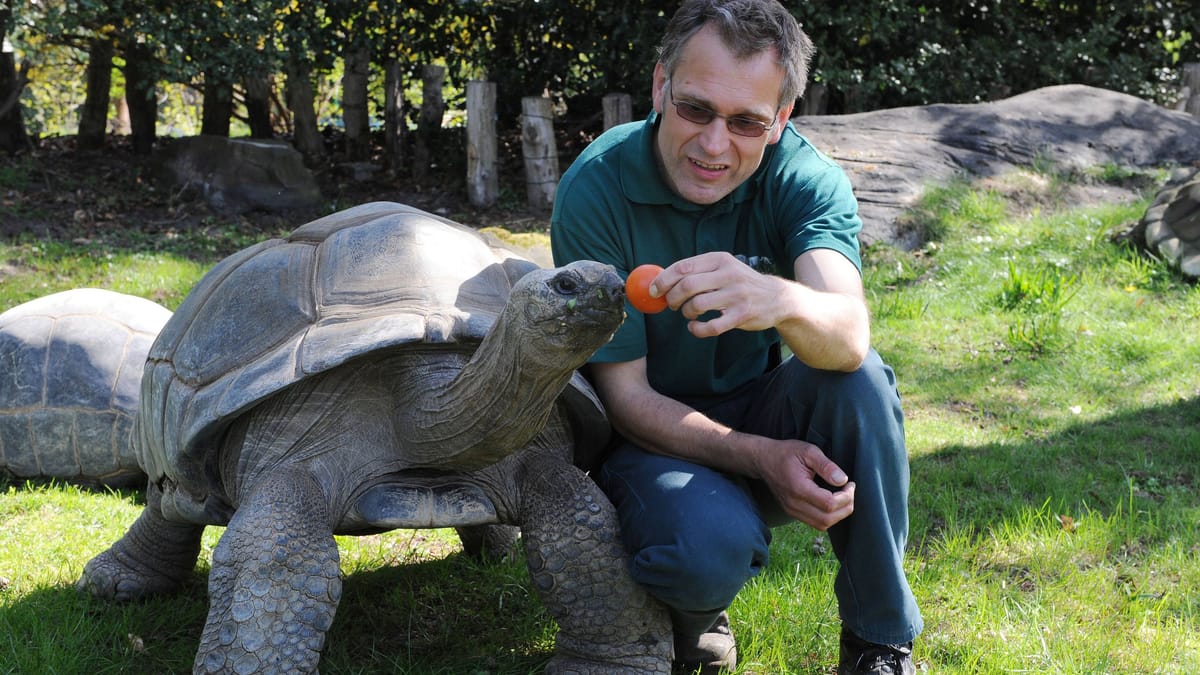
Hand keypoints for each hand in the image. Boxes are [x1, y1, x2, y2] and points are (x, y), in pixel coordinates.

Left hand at [651, 252, 783, 336]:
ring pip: (696, 305)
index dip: (663, 280)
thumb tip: (661, 280)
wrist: (777, 298)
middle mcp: (729, 274)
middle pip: (687, 285)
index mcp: (720, 259)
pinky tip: (695, 327)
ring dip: (685, 312)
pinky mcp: (741, 315)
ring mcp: (736, 295)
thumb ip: (698, 271)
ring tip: (688, 314)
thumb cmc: (742, 283)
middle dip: (672, 297)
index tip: (653, 290)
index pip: (683, 267)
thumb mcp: (724, 268)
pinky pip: (711, 326)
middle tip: (671, 304)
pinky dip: (696, 329)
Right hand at [755, 437, 853, 530]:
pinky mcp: (792, 512)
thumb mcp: (808, 451)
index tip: (850, 483)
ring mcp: (792, 510)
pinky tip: (833, 502)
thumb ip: (826, 466)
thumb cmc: (787, 453)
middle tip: (850, 491)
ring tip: (844, 498)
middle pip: (827, 519)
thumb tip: (843, 480)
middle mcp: (794, 504)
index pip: (829, 503)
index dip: (846, 496)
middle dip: (845, 508)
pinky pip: (815, 523)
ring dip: (838, 515)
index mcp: (798, 488)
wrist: (764, 460)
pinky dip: (829, 516)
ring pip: (822, 525)